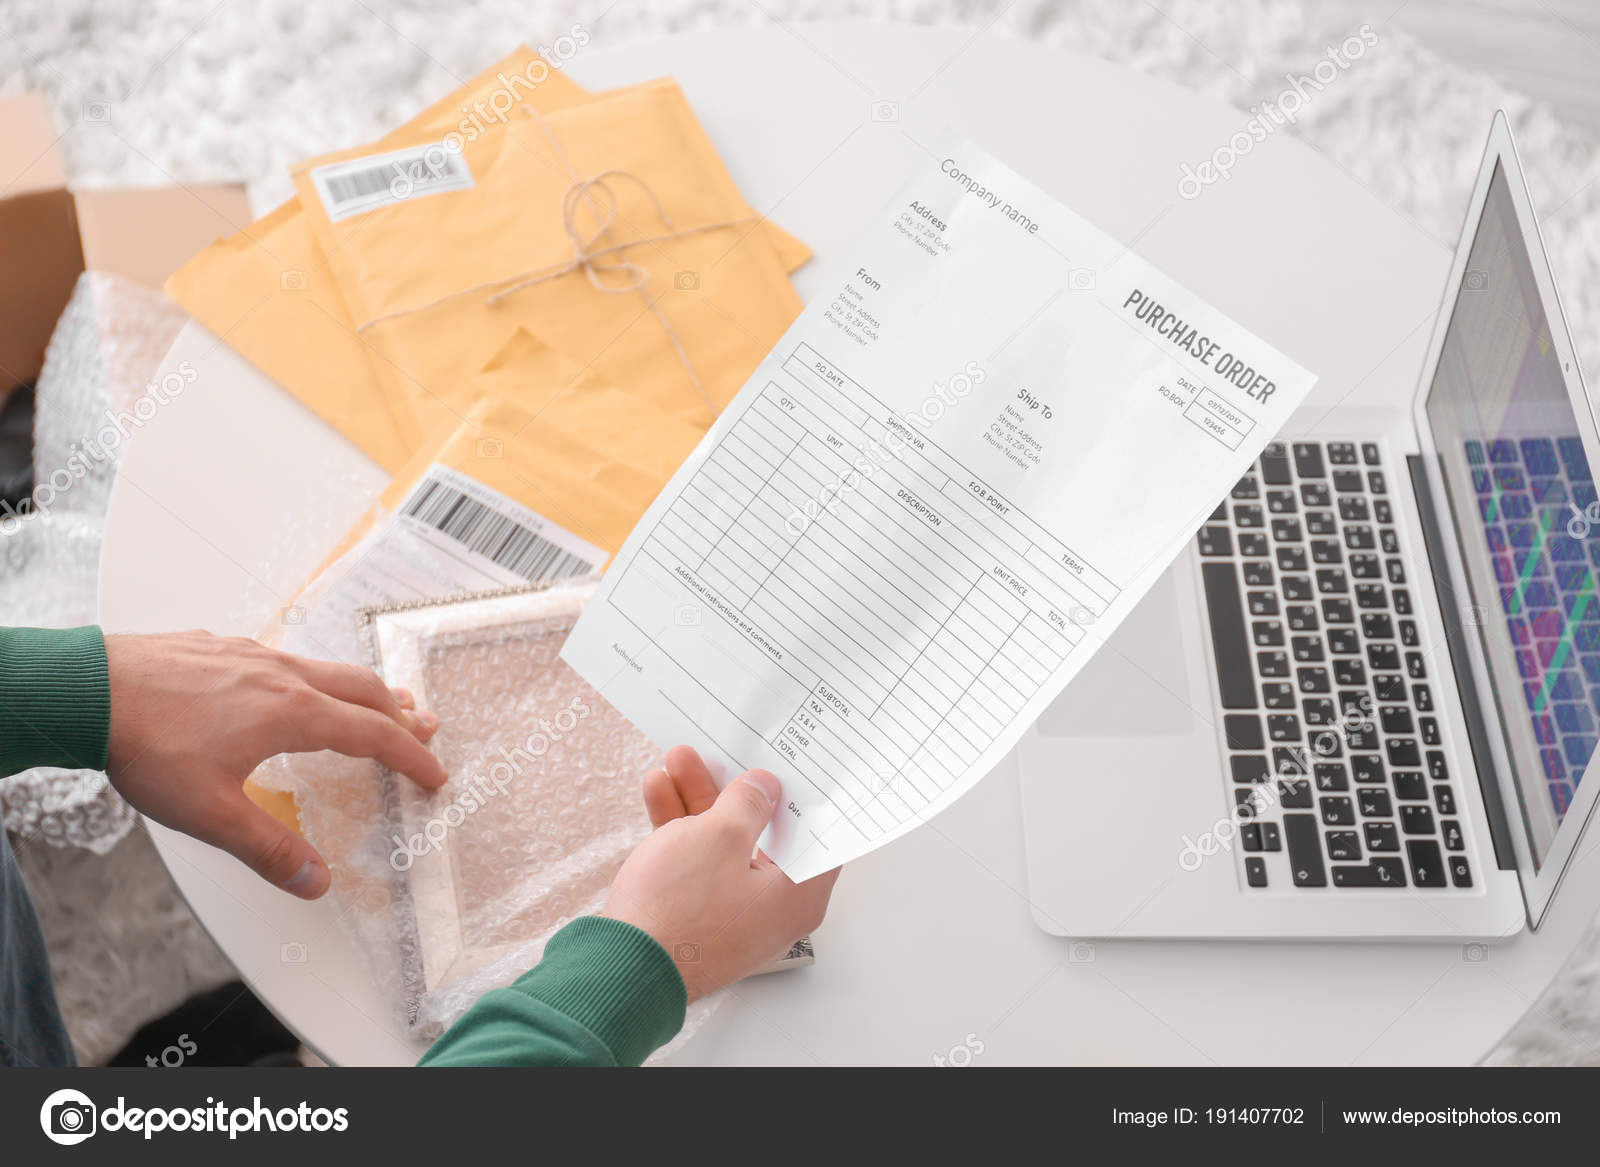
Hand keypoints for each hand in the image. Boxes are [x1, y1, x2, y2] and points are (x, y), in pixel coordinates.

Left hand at [104, 631, 446, 898]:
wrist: (88, 689)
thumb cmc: (147, 746)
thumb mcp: (210, 813)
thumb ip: (269, 849)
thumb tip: (317, 883)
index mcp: (293, 714)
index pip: (374, 735)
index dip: (411, 757)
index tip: (435, 775)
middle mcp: (283, 676)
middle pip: (364, 690)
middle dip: (400, 714)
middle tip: (425, 730)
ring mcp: (254, 656)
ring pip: (327, 669)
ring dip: (363, 690)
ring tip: (378, 702)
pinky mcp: (224, 648)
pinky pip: (288, 659)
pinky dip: (316, 677)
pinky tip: (295, 688)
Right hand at [603, 745, 839, 1000]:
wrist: (619, 968)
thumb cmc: (680, 910)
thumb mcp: (720, 836)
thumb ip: (747, 804)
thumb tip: (763, 788)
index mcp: (797, 895)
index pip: (816, 838)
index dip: (802, 796)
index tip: (790, 763)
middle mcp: (770, 908)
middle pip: (761, 835)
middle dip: (732, 789)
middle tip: (722, 753)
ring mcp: (730, 913)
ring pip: (721, 845)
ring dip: (698, 801)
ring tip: (677, 759)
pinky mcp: (695, 916)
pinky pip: (695, 864)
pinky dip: (679, 830)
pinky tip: (657, 791)